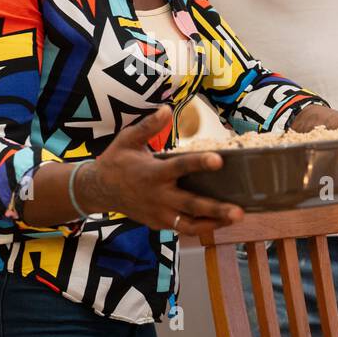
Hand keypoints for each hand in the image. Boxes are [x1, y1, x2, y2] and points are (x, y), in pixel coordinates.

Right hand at [82, 106, 243, 234]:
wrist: (98, 190)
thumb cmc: (116, 161)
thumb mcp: (127, 139)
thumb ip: (148, 126)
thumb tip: (167, 109)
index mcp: (152, 173)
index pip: (180, 167)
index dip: (200, 163)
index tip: (220, 160)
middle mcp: (158, 196)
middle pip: (191, 204)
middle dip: (216, 209)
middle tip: (239, 211)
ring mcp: (158, 213)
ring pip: (190, 224)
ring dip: (214, 223)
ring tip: (236, 218)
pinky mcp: (158, 223)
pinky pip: (182, 227)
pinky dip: (201, 226)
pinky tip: (219, 221)